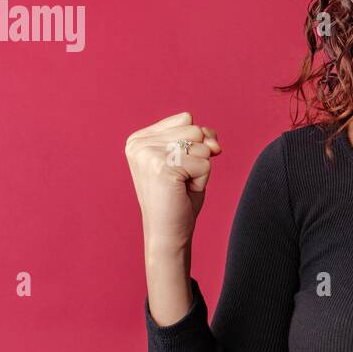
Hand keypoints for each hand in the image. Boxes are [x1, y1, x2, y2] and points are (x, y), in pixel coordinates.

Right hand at [125, 111, 222, 249]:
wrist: (168, 233)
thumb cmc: (179, 197)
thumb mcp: (191, 158)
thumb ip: (202, 138)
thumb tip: (214, 143)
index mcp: (139, 138)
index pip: (186, 118)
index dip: (195, 143)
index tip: (177, 167)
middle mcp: (138, 143)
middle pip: (194, 129)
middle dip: (198, 157)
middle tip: (179, 180)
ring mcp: (148, 154)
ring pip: (201, 145)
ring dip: (200, 169)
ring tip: (180, 186)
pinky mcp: (162, 167)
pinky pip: (204, 163)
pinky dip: (201, 180)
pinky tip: (183, 192)